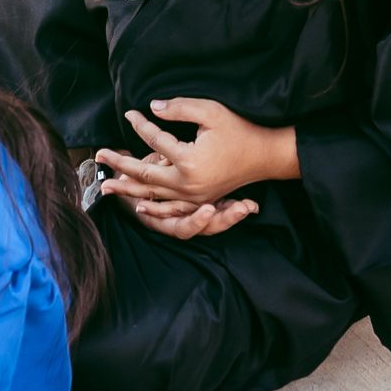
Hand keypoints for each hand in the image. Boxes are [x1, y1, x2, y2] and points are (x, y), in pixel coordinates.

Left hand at [95, 98, 296, 217]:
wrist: (265, 155)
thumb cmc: (240, 129)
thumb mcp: (211, 111)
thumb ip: (178, 108)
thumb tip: (151, 107)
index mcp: (188, 160)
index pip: (155, 141)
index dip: (140, 125)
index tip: (129, 113)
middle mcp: (187, 183)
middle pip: (144, 174)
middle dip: (119, 164)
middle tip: (99, 156)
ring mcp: (192, 196)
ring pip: (152, 193)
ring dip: (127, 188)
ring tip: (105, 185)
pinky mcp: (198, 200)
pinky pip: (168, 206)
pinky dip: (150, 203)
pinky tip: (136, 202)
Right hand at [111, 185, 258, 238]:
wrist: (137, 191)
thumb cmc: (138, 185)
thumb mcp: (146, 181)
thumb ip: (155, 173)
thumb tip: (162, 162)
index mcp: (166, 221)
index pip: (183, 228)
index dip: (196, 221)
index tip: (209, 210)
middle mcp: (184, 222)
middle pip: (208, 229)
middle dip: (226, 219)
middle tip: (242, 209)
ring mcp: (196, 217)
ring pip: (217, 224)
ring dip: (233, 216)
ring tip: (249, 207)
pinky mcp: (207, 209)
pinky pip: (223, 214)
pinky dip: (236, 210)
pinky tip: (253, 207)